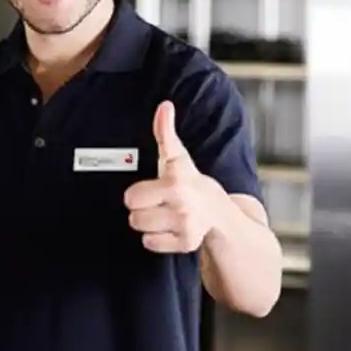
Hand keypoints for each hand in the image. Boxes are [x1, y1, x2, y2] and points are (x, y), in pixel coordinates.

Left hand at [123, 100, 226, 252]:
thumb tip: (164, 106)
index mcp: (175, 181)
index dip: (137, 193)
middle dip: (142, 210)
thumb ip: (165, 132)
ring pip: (141, 230)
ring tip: (165, 216)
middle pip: (133, 216)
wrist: (221, 212)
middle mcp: (181, 203)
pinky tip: (171, 230)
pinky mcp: (187, 243)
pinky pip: (151, 243)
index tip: (153, 189)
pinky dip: (157, 240)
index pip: (130, 197)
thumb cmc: (191, 182)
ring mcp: (186, 225)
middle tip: (159, 204)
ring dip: (150, 225)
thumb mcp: (177, 157)